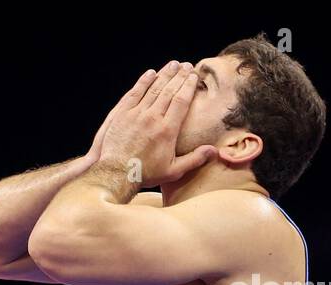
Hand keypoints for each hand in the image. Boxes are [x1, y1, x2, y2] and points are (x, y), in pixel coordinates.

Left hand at [97, 61, 217, 186]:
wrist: (116, 174)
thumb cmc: (145, 174)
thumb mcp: (173, 171)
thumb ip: (194, 159)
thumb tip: (214, 151)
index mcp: (167, 130)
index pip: (181, 101)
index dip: (188, 86)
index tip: (194, 76)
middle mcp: (153, 118)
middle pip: (169, 91)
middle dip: (179, 76)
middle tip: (187, 65)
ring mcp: (136, 115)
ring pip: (153, 89)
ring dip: (164, 74)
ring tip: (173, 64)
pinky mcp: (121, 115)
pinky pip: (134, 93)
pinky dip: (143, 82)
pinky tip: (150, 73)